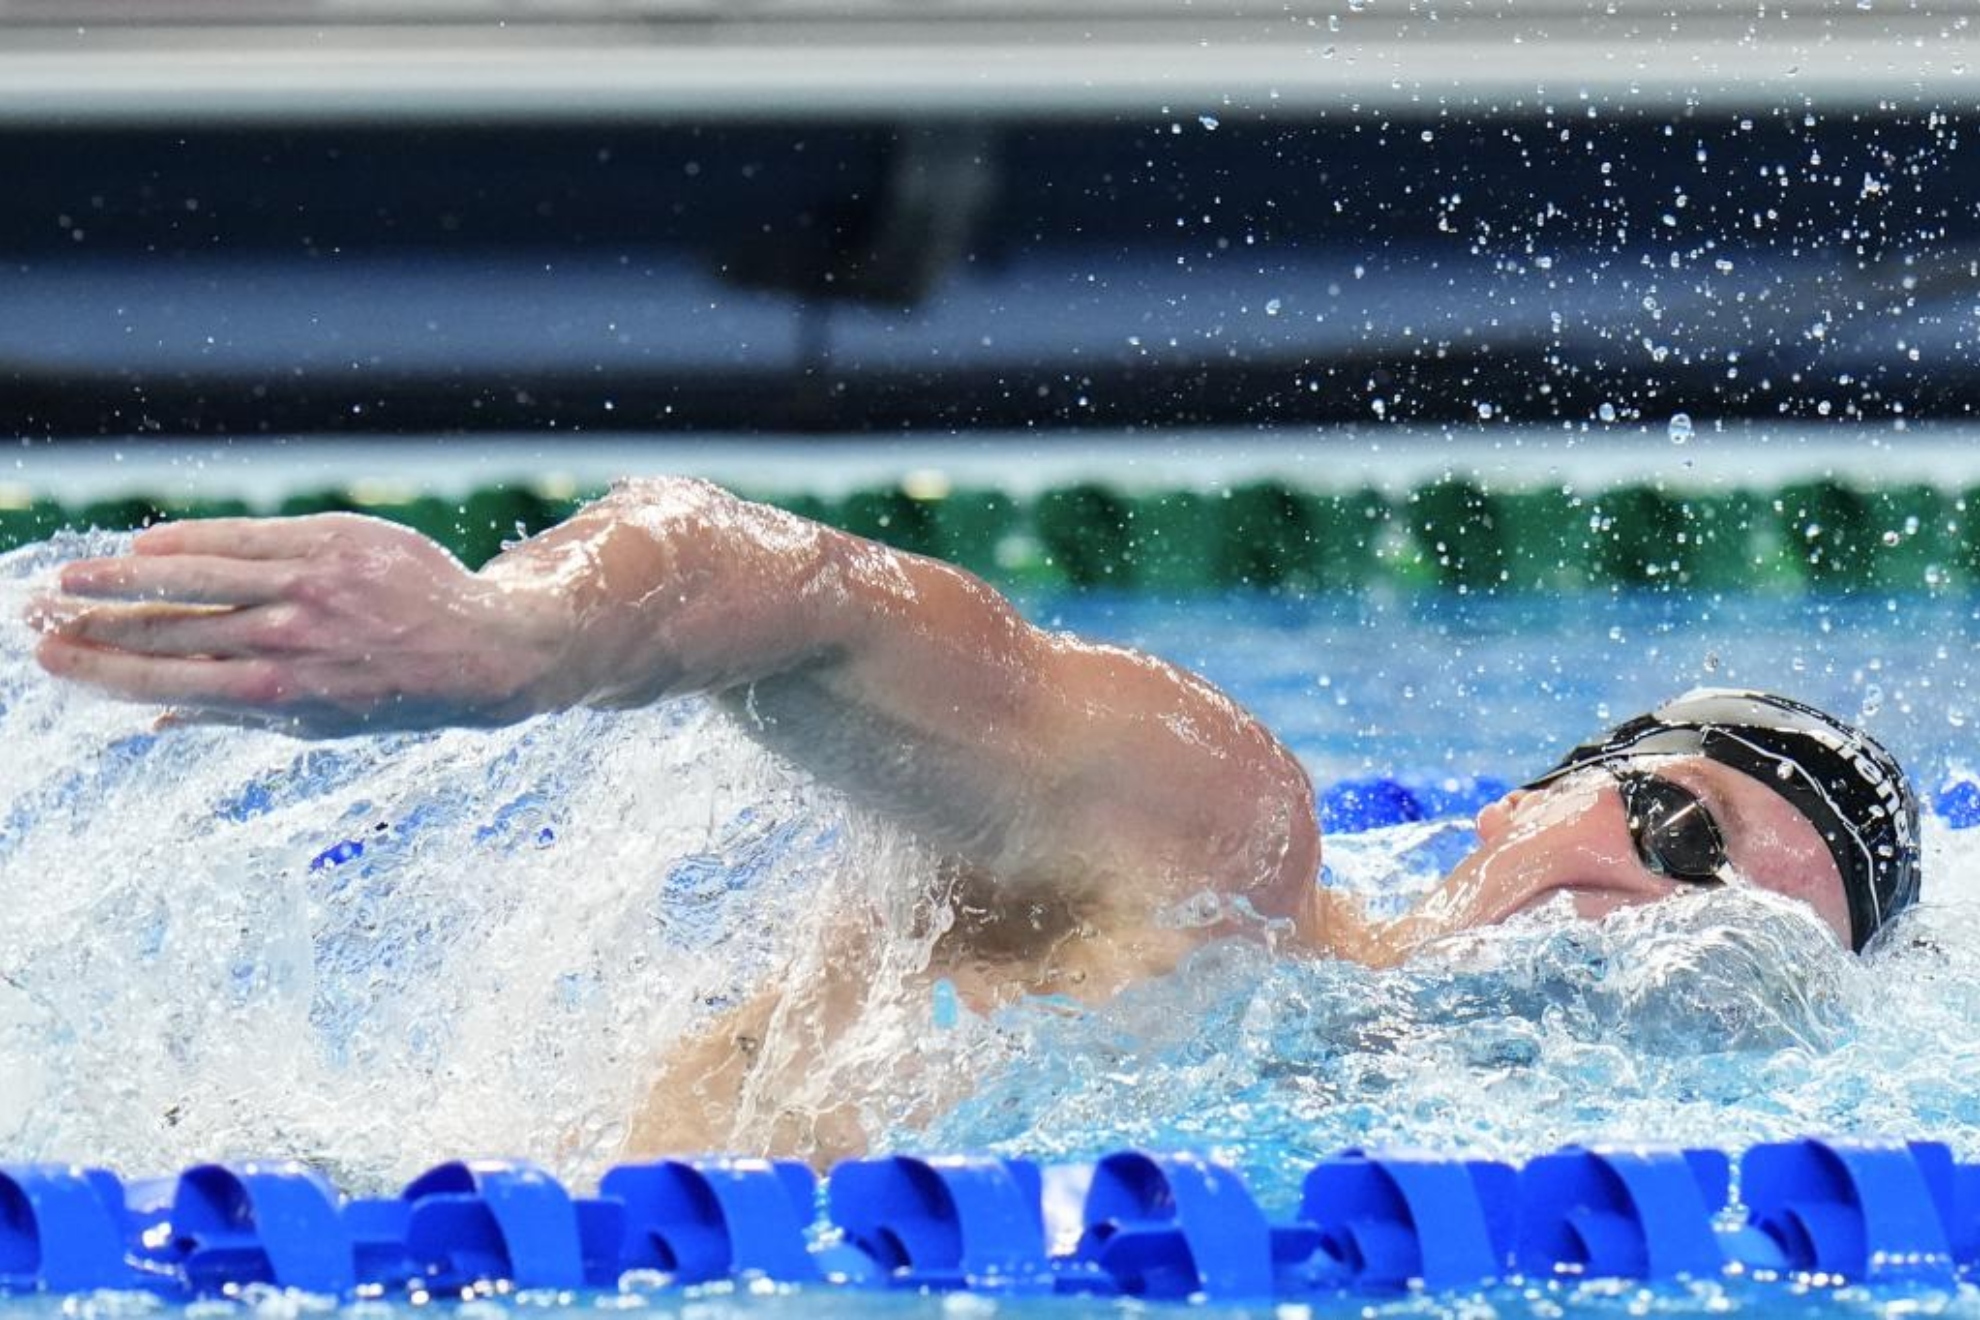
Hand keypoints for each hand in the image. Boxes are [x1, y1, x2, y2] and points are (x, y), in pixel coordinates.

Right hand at [27, 513, 570, 736]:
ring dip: (123, 578)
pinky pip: (247, 538)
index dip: (102, 668)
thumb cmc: (397, 692)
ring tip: (70, 577)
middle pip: (170, 627)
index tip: (50, 657)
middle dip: (95, 622)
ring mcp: (312, 588)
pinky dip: (191, 542)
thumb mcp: (319, 724)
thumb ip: (234, 714)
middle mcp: (291, 641)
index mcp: (282, 695)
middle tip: (36, 615)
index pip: (169, 678)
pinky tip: (146, 546)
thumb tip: (152, 723)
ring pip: (197, 577)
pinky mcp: (335, 544)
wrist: (487, 649)